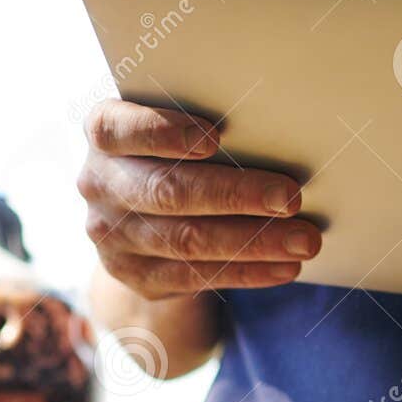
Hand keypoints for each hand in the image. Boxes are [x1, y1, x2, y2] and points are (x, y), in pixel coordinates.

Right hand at [78, 99, 321, 300]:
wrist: (139, 210)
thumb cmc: (175, 148)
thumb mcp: (174, 125)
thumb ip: (203, 124)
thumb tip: (281, 132)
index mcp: (103, 132)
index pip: (119, 130)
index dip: (163, 133)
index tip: (215, 138)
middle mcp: (97, 183)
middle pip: (167, 190)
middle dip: (234, 195)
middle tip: (290, 198)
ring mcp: (111, 235)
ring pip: (186, 240)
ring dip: (253, 241)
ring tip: (304, 239)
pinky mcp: (134, 275)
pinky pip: (195, 277)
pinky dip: (247, 271)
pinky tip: (285, 266)